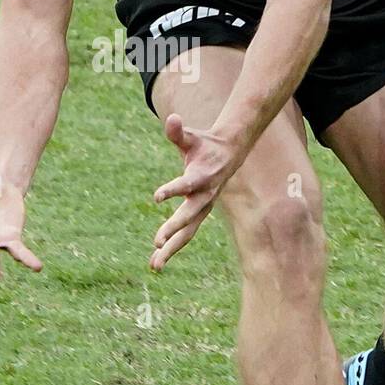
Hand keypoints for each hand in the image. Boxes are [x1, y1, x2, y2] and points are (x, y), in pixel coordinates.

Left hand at [150, 114, 241, 271]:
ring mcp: (203, 208)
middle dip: (174, 228)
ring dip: (171, 248)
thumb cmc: (205, 144)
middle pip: (189, 216)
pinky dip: (171, 246)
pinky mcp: (199, 214)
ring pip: (187, 232)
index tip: (156, 196)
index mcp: (202, 176)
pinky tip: (156, 260)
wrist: (230, 155)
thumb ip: (178, 131)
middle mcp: (204, 196)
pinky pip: (185, 234)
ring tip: (154, 266)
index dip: (172, 189)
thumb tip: (171, 119)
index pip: (186, 184)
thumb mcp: (191, 136)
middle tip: (157, 241)